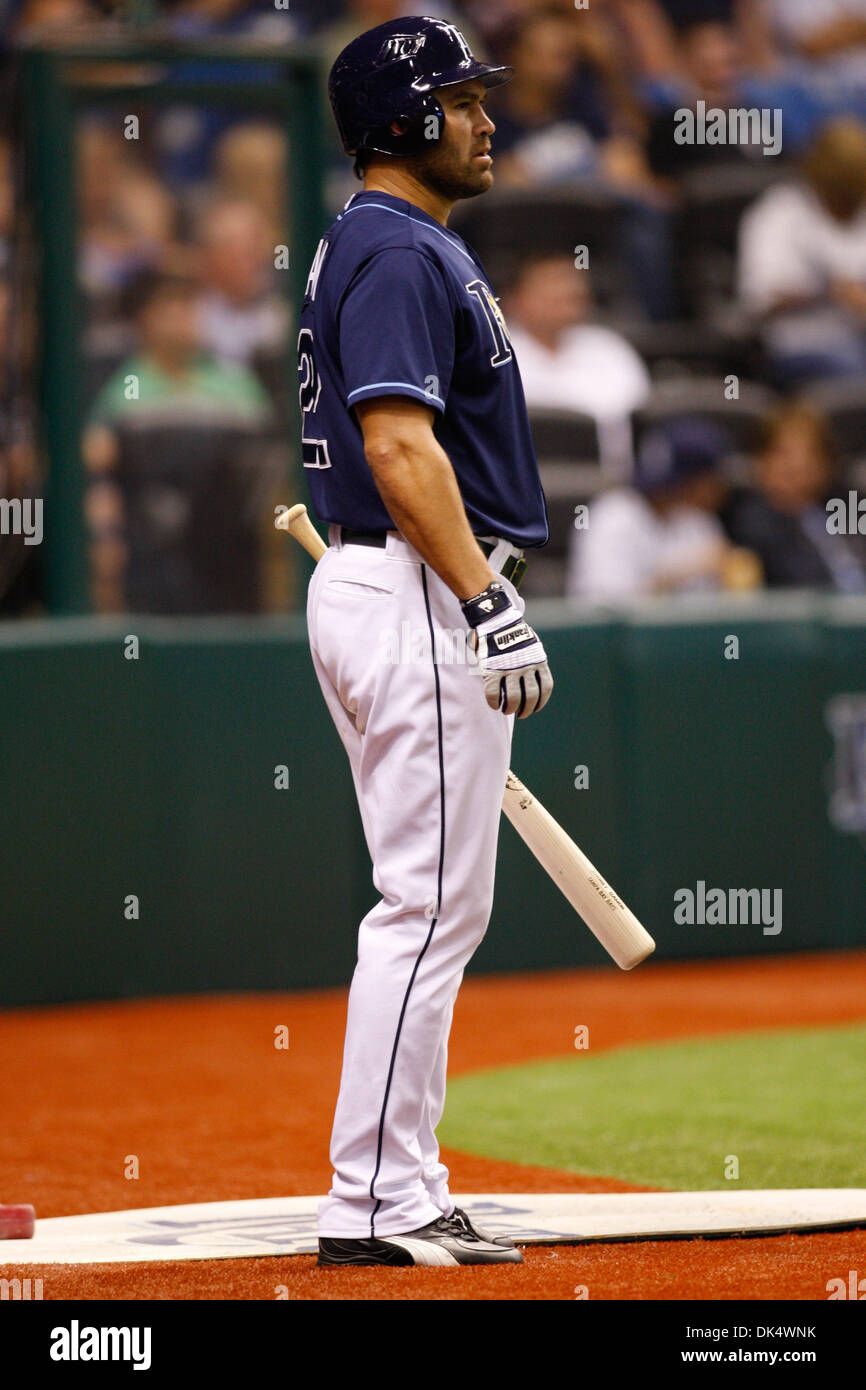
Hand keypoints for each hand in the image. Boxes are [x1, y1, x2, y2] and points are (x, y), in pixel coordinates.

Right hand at [461, 581, 552, 717]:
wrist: (497, 618)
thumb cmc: (512, 632)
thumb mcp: (531, 645)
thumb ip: (531, 661)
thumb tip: (530, 676)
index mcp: (538, 661)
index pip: (546, 688)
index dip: (541, 702)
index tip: (536, 708)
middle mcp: (526, 667)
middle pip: (531, 696)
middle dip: (526, 709)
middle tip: (521, 713)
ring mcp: (509, 670)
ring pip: (513, 698)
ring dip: (510, 708)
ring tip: (506, 710)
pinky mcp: (492, 670)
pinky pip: (493, 693)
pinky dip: (493, 702)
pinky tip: (493, 704)